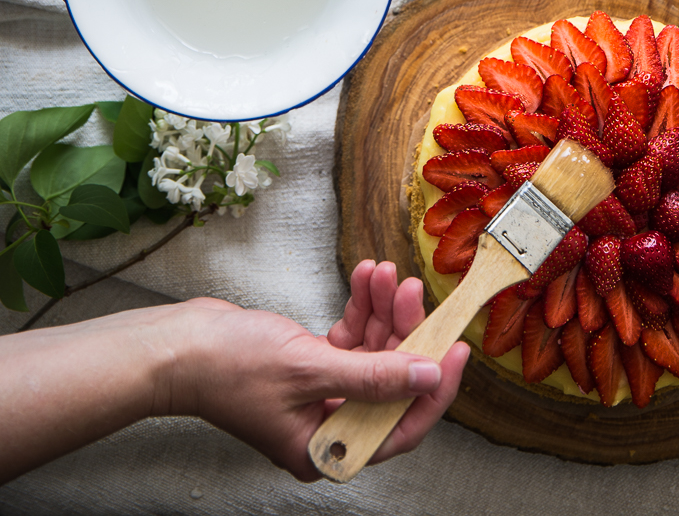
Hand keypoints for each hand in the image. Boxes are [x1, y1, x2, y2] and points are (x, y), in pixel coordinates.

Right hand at [167, 261, 468, 479]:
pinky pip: (351, 338)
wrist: (180, 346)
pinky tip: (366, 278)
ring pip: (372, 353)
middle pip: (389, 381)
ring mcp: (320, 394)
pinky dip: (360, 308)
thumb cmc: (227, 369)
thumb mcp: (310, 369)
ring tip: (385, 274)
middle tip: (412, 290)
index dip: (433, 389)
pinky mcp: (310, 365)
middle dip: (404, 332)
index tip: (456, 349)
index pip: (400, 427)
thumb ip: (373, 376)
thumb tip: (426, 377)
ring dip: (382, 311)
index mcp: (327, 447)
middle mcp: (329, 424)